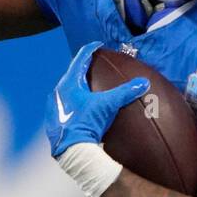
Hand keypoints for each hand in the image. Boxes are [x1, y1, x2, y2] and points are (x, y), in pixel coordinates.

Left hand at [44, 41, 148, 156]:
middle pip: (72, 75)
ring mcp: (54, 107)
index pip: (80, 59)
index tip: (97, 46)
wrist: (72, 150)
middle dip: (83, 70)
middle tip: (93, 66)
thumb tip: (143, 82)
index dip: (90, 50)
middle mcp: (58, 92)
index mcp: (69, 83)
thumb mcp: (108, 106)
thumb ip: (125, 92)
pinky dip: (72, 103)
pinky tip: (79, 109)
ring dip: (77, 88)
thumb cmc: (87, 125)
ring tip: (87, 88)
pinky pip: (63, 106)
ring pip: (66, 91)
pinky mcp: (53, 121)